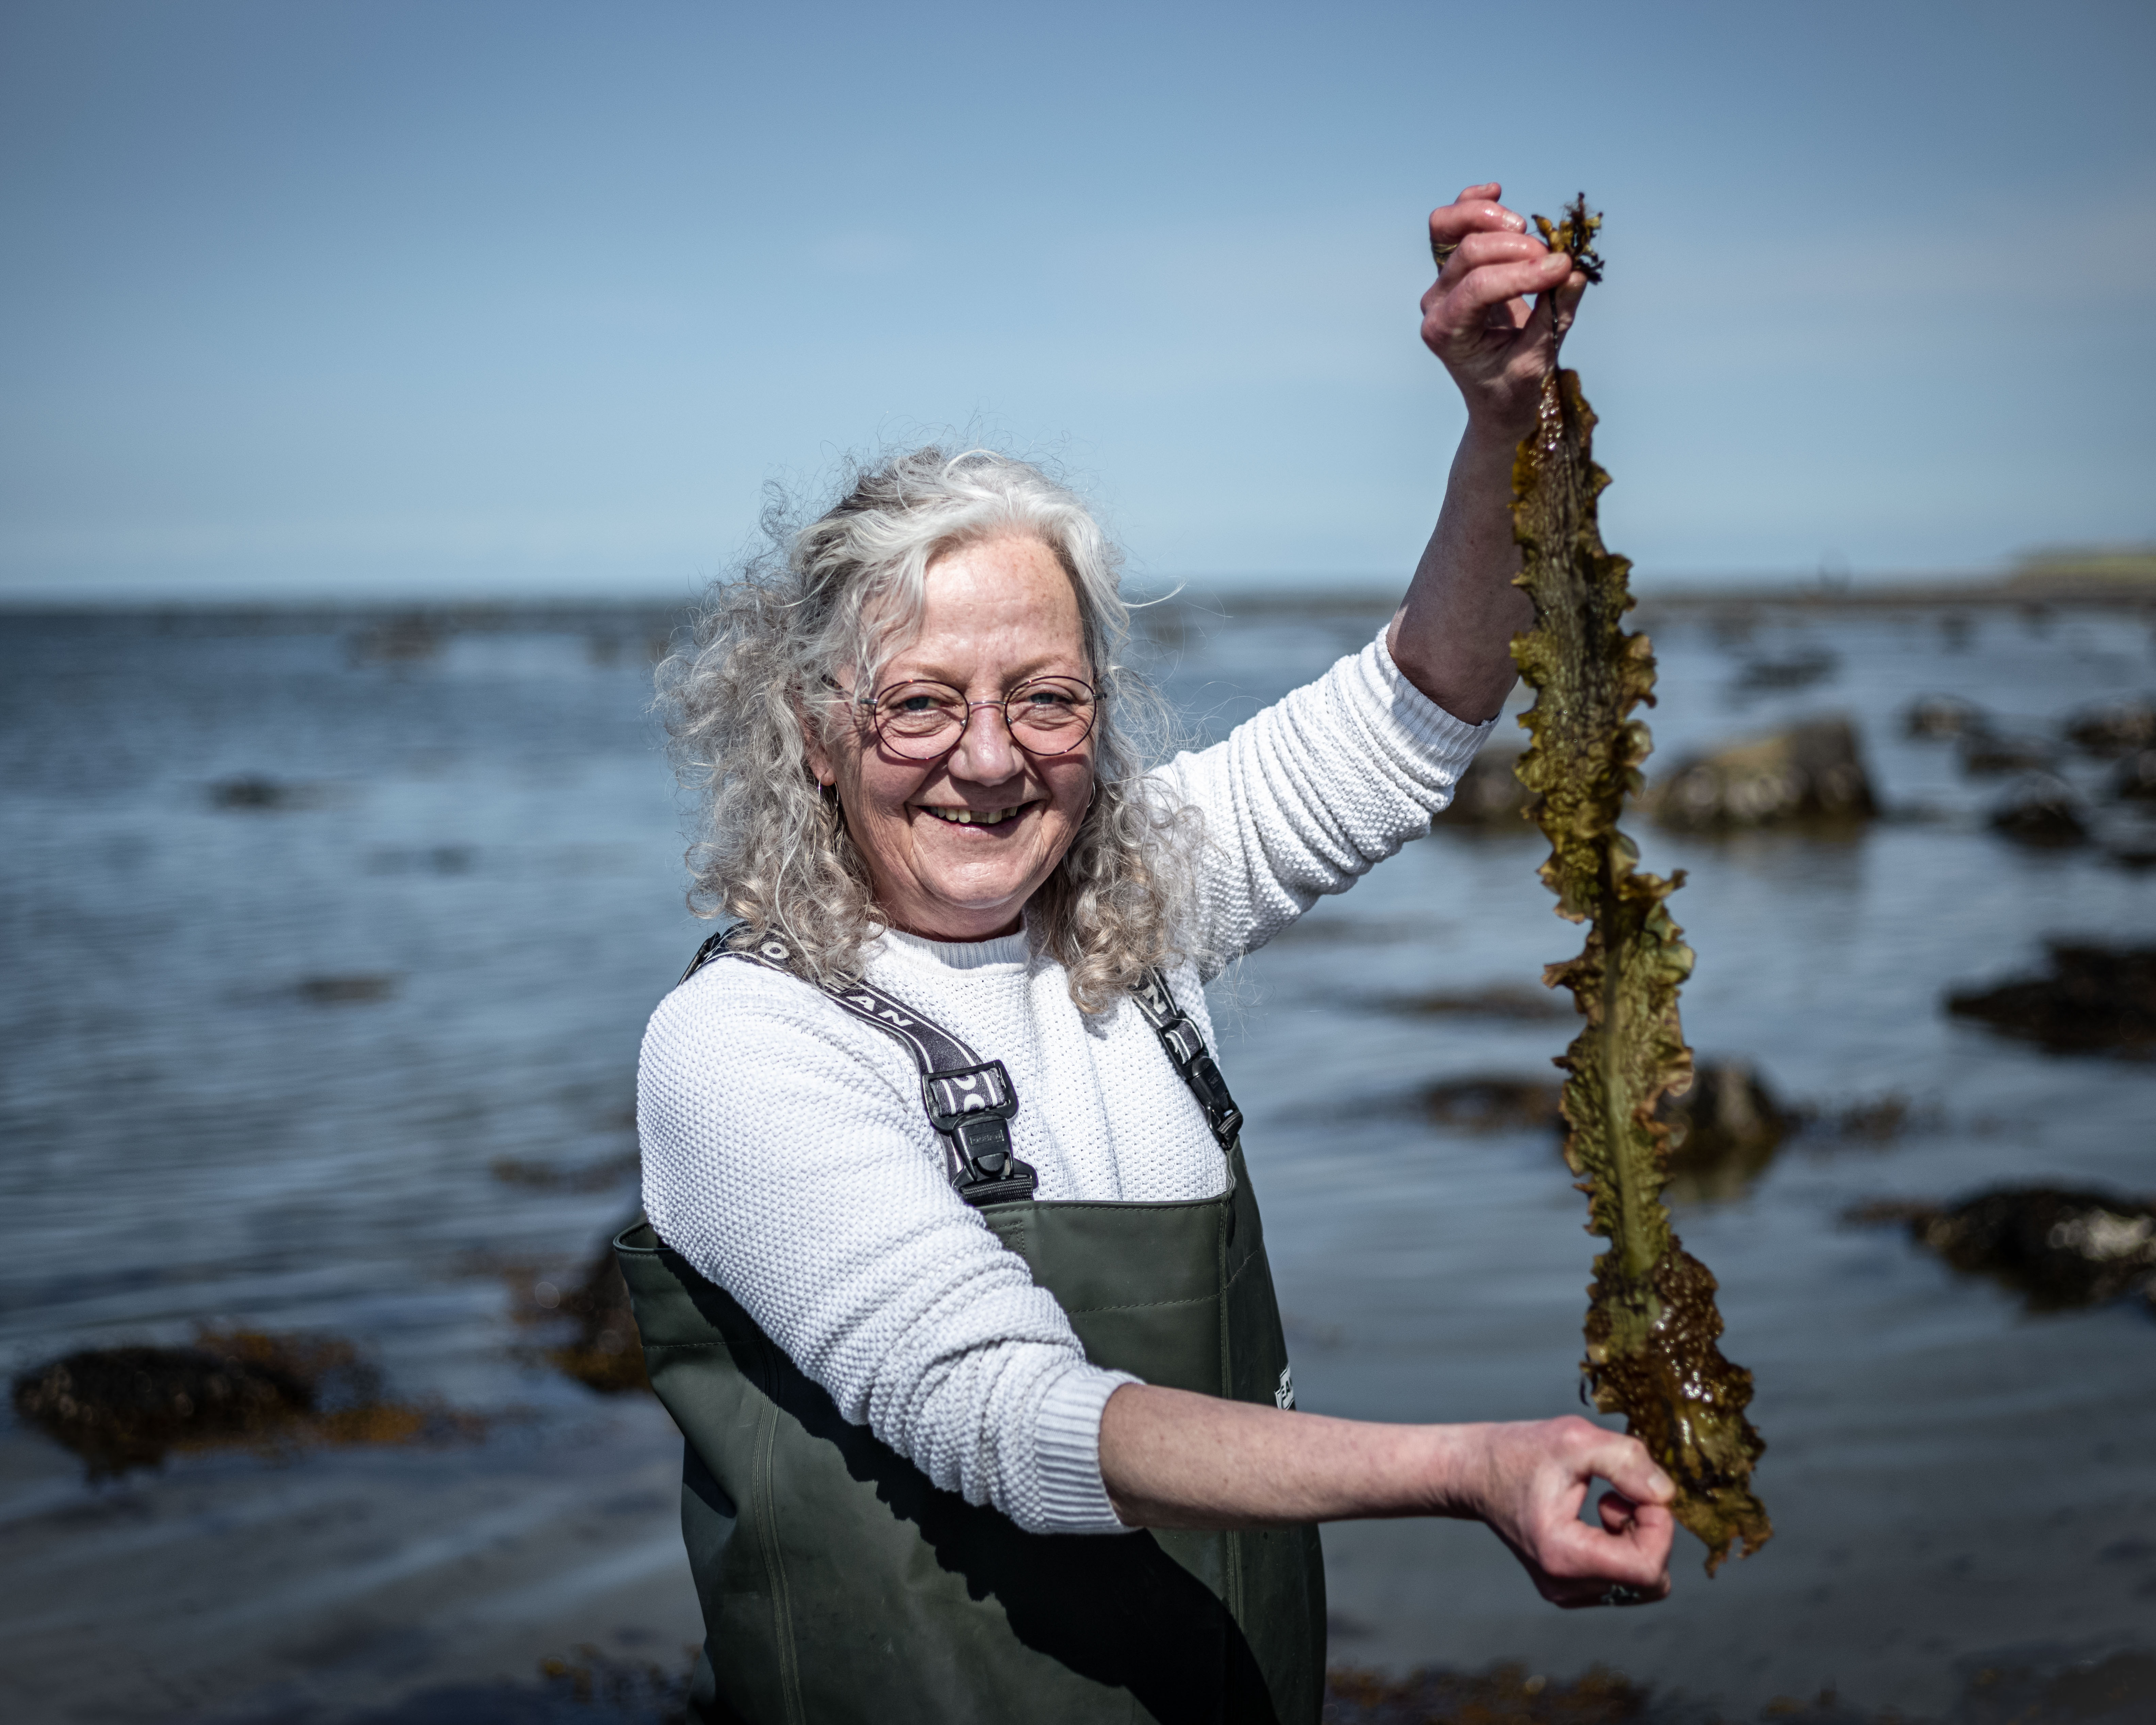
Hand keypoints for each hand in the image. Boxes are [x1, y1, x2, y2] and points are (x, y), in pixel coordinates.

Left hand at [1419, 181, 1587, 439]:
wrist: (1496, 398)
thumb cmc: (1512, 385)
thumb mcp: (1536, 360)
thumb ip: (1553, 316)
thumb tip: (1573, 272)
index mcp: (1446, 332)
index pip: (1479, 287)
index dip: (1523, 272)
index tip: (1562, 269)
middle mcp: (1436, 304)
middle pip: (1468, 252)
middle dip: (1516, 249)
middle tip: (1555, 260)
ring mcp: (1441, 283)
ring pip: (1450, 231)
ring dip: (1492, 219)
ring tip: (1527, 229)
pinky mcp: (1453, 269)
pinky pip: (1450, 226)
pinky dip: (1472, 204)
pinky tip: (1495, 191)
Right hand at [1449, 1416, 1676, 1608]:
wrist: (1474, 1472)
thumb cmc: (1517, 1452)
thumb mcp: (1574, 1438)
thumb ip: (1626, 1460)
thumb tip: (1666, 1493)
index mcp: (1563, 1555)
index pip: (1648, 1568)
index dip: (1660, 1528)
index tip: (1640, 1490)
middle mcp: (1565, 1586)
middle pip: (1650, 1579)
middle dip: (1650, 1533)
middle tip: (1621, 1495)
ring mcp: (1565, 1591)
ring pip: (1641, 1582)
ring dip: (1637, 1538)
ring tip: (1604, 1503)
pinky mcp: (1567, 1587)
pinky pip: (1622, 1579)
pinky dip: (1623, 1547)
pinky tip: (1597, 1517)